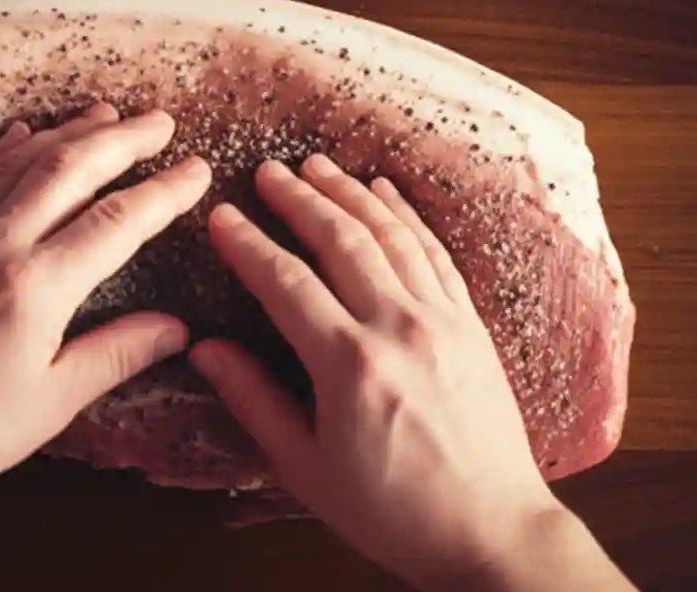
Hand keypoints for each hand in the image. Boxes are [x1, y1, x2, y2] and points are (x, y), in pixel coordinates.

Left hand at [0, 103, 210, 503]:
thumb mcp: (51, 403)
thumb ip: (116, 354)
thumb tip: (176, 327)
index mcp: (36, 288)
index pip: (117, 223)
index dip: (164, 193)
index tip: (198, 171)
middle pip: (71, 169)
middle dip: (123, 139)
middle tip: (161, 121)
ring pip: (21, 160)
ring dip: (70, 131)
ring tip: (109, 113)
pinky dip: (3, 146)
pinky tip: (26, 130)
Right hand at [190, 155, 628, 590]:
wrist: (491, 531)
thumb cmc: (392, 510)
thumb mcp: (305, 468)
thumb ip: (254, 400)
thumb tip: (205, 349)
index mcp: (349, 365)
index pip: (286, 282)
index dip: (248, 244)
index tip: (221, 216)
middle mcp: (398, 328)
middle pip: (341, 240)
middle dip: (298, 199)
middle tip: (267, 171)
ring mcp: (442, 321)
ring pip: (390, 235)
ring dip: (350, 194)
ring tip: (317, 166)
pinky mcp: (471, 325)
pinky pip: (435, 253)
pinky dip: (408, 217)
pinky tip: (386, 193)